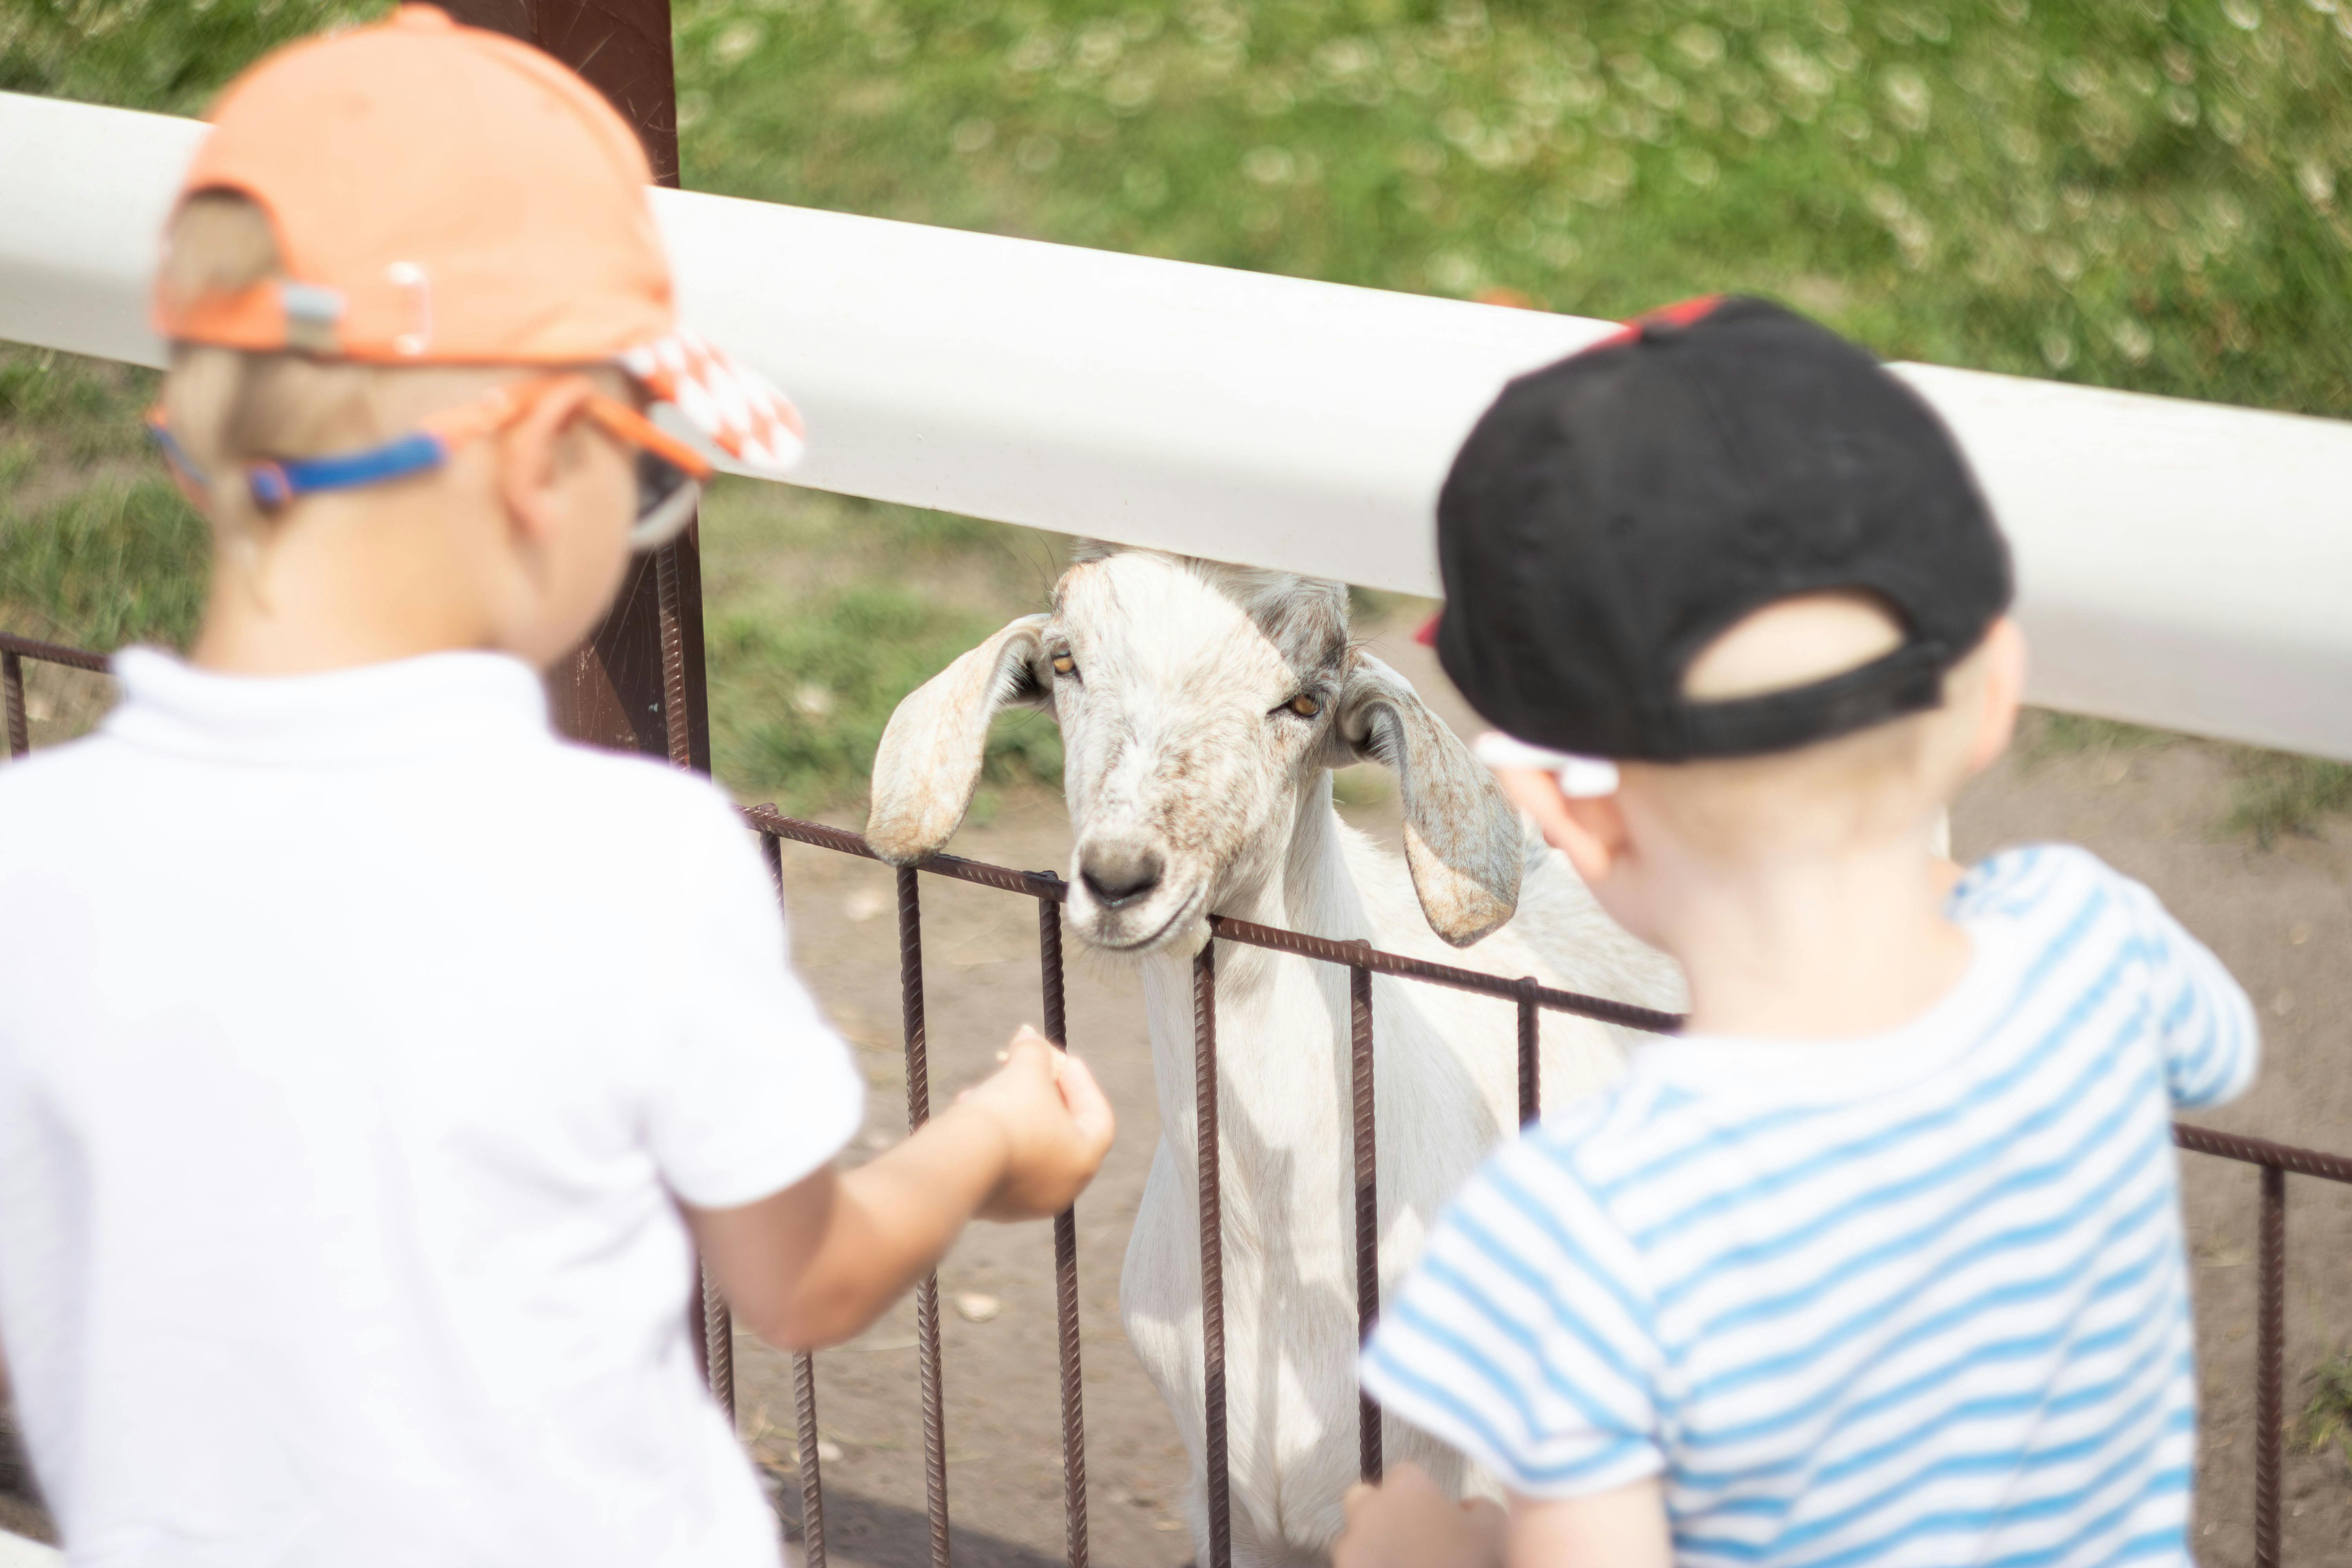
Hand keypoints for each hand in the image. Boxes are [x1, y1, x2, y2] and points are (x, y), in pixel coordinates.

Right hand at [957, 1027, 1114, 1220]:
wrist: (958, 1162)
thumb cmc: (1006, 1114)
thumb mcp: (1026, 1071)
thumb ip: (1034, 1052)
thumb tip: (1028, 1037)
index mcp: (1084, 1160)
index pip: (1096, 1115)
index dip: (1080, 1081)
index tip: (1062, 1058)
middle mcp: (1063, 1189)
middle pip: (1060, 1131)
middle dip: (1041, 1095)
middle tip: (1025, 1069)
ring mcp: (1029, 1203)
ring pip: (1026, 1147)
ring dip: (1011, 1113)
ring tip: (987, 1086)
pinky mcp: (996, 1207)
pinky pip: (1000, 1163)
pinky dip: (991, 1136)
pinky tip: (969, 1110)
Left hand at [1336, 1463, 1506, 1567]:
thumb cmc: (1466, 1565)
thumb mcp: (1493, 1531)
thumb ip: (1479, 1507)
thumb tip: (1465, 1507)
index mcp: (1406, 1488)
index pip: (1406, 1474)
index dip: (1422, 1494)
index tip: (1433, 1515)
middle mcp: (1370, 1509)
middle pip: (1366, 1499)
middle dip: (1382, 1512)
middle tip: (1410, 1539)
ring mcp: (1350, 1546)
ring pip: (1355, 1536)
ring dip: (1373, 1545)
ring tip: (1404, 1564)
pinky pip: (1353, 1563)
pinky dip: (1367, 1566)